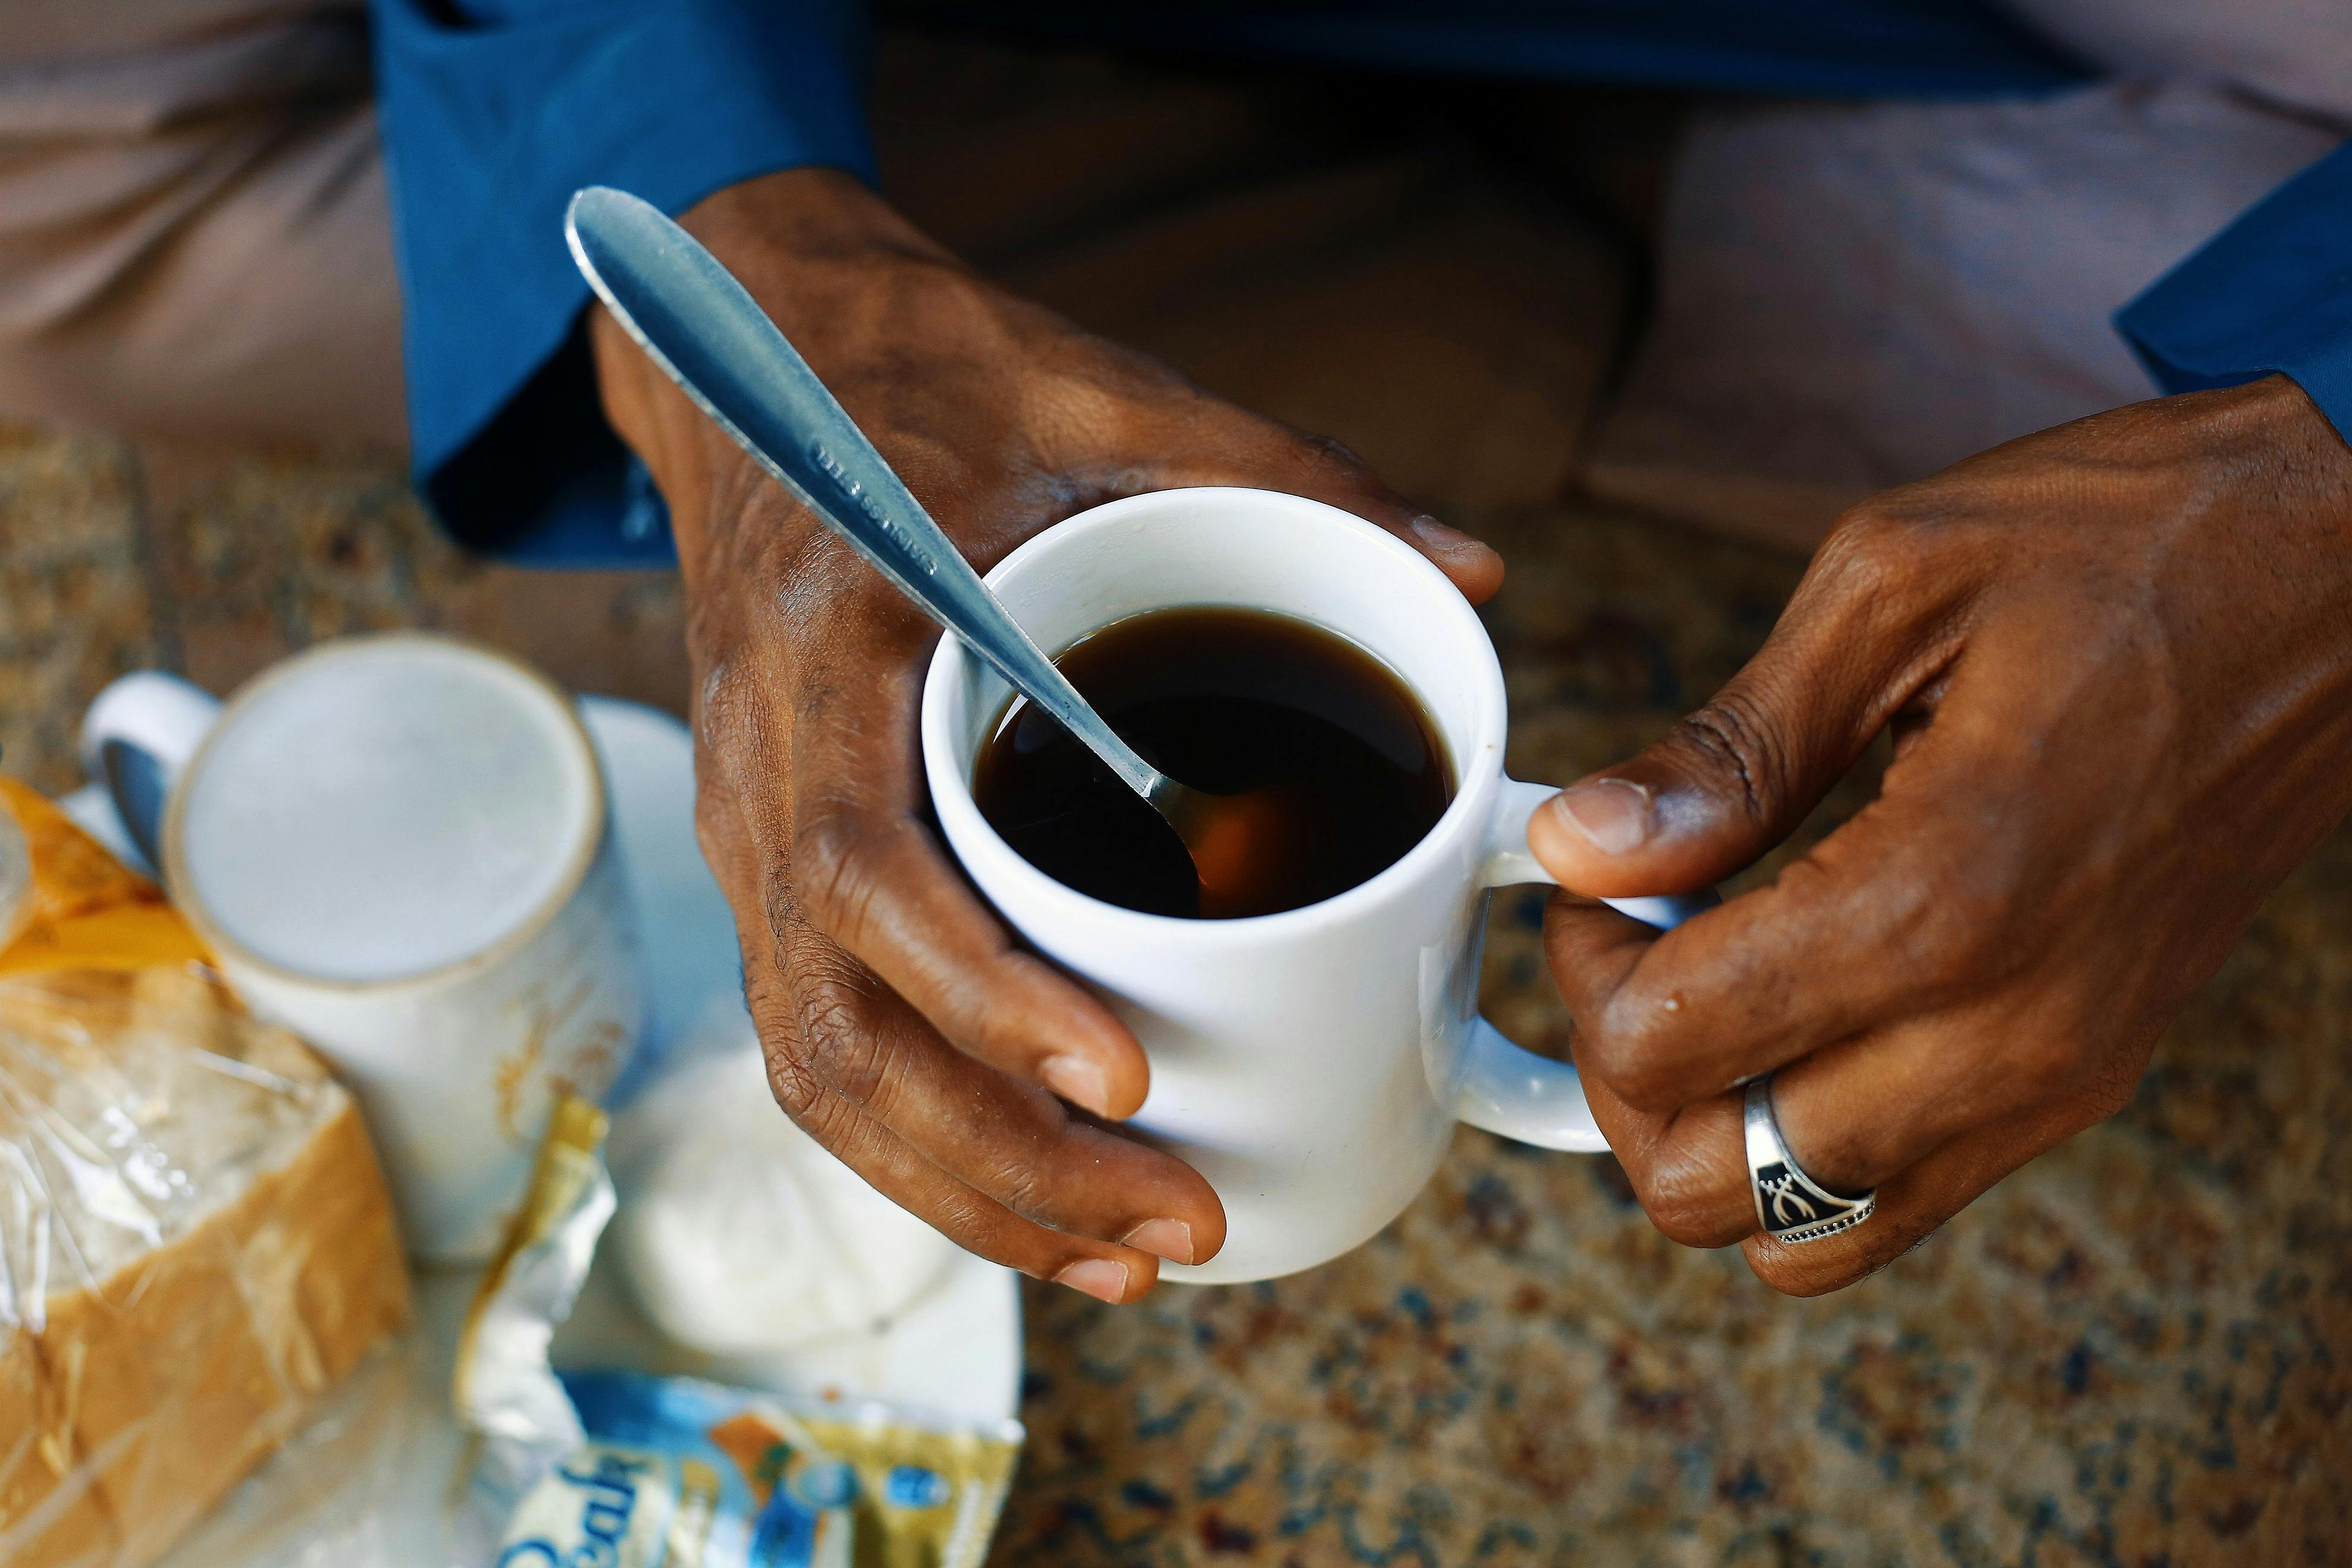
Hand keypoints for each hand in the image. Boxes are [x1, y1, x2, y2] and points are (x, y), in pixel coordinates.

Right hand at [589, 169, 1502, 1301]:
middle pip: (836, 1029)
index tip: (1127, 1078)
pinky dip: (928, 1146)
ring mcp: (752, 835)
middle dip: (1003, 1161)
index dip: (986, 994)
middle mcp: (766, 772)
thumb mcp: (1101, 391)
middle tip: (1178, 1224)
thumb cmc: (926, 382)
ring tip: (1129, 1257)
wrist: (754, 360)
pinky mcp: (775, 869)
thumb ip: (1284, 473)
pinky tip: (1046, 1203)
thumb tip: (1477, 573)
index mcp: (835, 653)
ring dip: (967, 1190)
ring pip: (821, 1070)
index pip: (865, 867)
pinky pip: (825, 1041)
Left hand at [1530, 374, 2351, 1293]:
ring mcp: (2057, 1080)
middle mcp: (2007, 1031)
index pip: (1669, 1046)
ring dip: (1705, 1130)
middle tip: (1642, 939)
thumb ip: (1729, 745)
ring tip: (1712, 987)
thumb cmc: (2137, 547)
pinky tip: (1798, 1020)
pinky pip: (1893, 1205)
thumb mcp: (1897, 584)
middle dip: (1627, 1072)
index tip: (1606, 876)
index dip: (1590, 965)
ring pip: (1793, 1230)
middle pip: (1708, 1181)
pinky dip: (1802, 1151)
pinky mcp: (2085, 1084)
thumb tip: (1580, 841)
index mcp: (1943, 895)